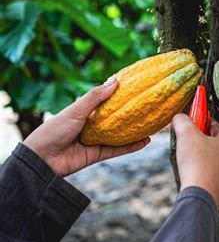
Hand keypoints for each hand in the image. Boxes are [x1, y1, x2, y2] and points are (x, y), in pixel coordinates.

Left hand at [23, 78, 149, 176]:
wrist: (42, 160)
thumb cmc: (54, 130)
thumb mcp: (75, 110)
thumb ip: (95, 97)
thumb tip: (115, 81)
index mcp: (85, 111)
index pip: (106, 101)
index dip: (120, 95)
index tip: (137, 88)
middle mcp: (92, 125)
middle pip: (116, 118)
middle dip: (132, 114)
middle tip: (149, 107)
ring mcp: (96, 140)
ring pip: (120, 134)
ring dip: (136, 131)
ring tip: (153, 124)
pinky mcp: (98, 155)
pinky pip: (119, 149)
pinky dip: (132, 146)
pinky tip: (146, 141)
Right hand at [172, 114, 218, 208]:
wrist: (200, 197)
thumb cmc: (197, 164)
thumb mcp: (186, 134)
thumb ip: (182, 121)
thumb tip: (179, 117)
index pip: (214, 125)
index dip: (199, 122)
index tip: (190, 122)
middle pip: (214, 144)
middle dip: (199, 142)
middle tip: (184, 143)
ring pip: (212, 161)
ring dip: (200, 159)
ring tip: (186, 162)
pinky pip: (210, 177)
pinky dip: (201, 175)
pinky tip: (191, 176)